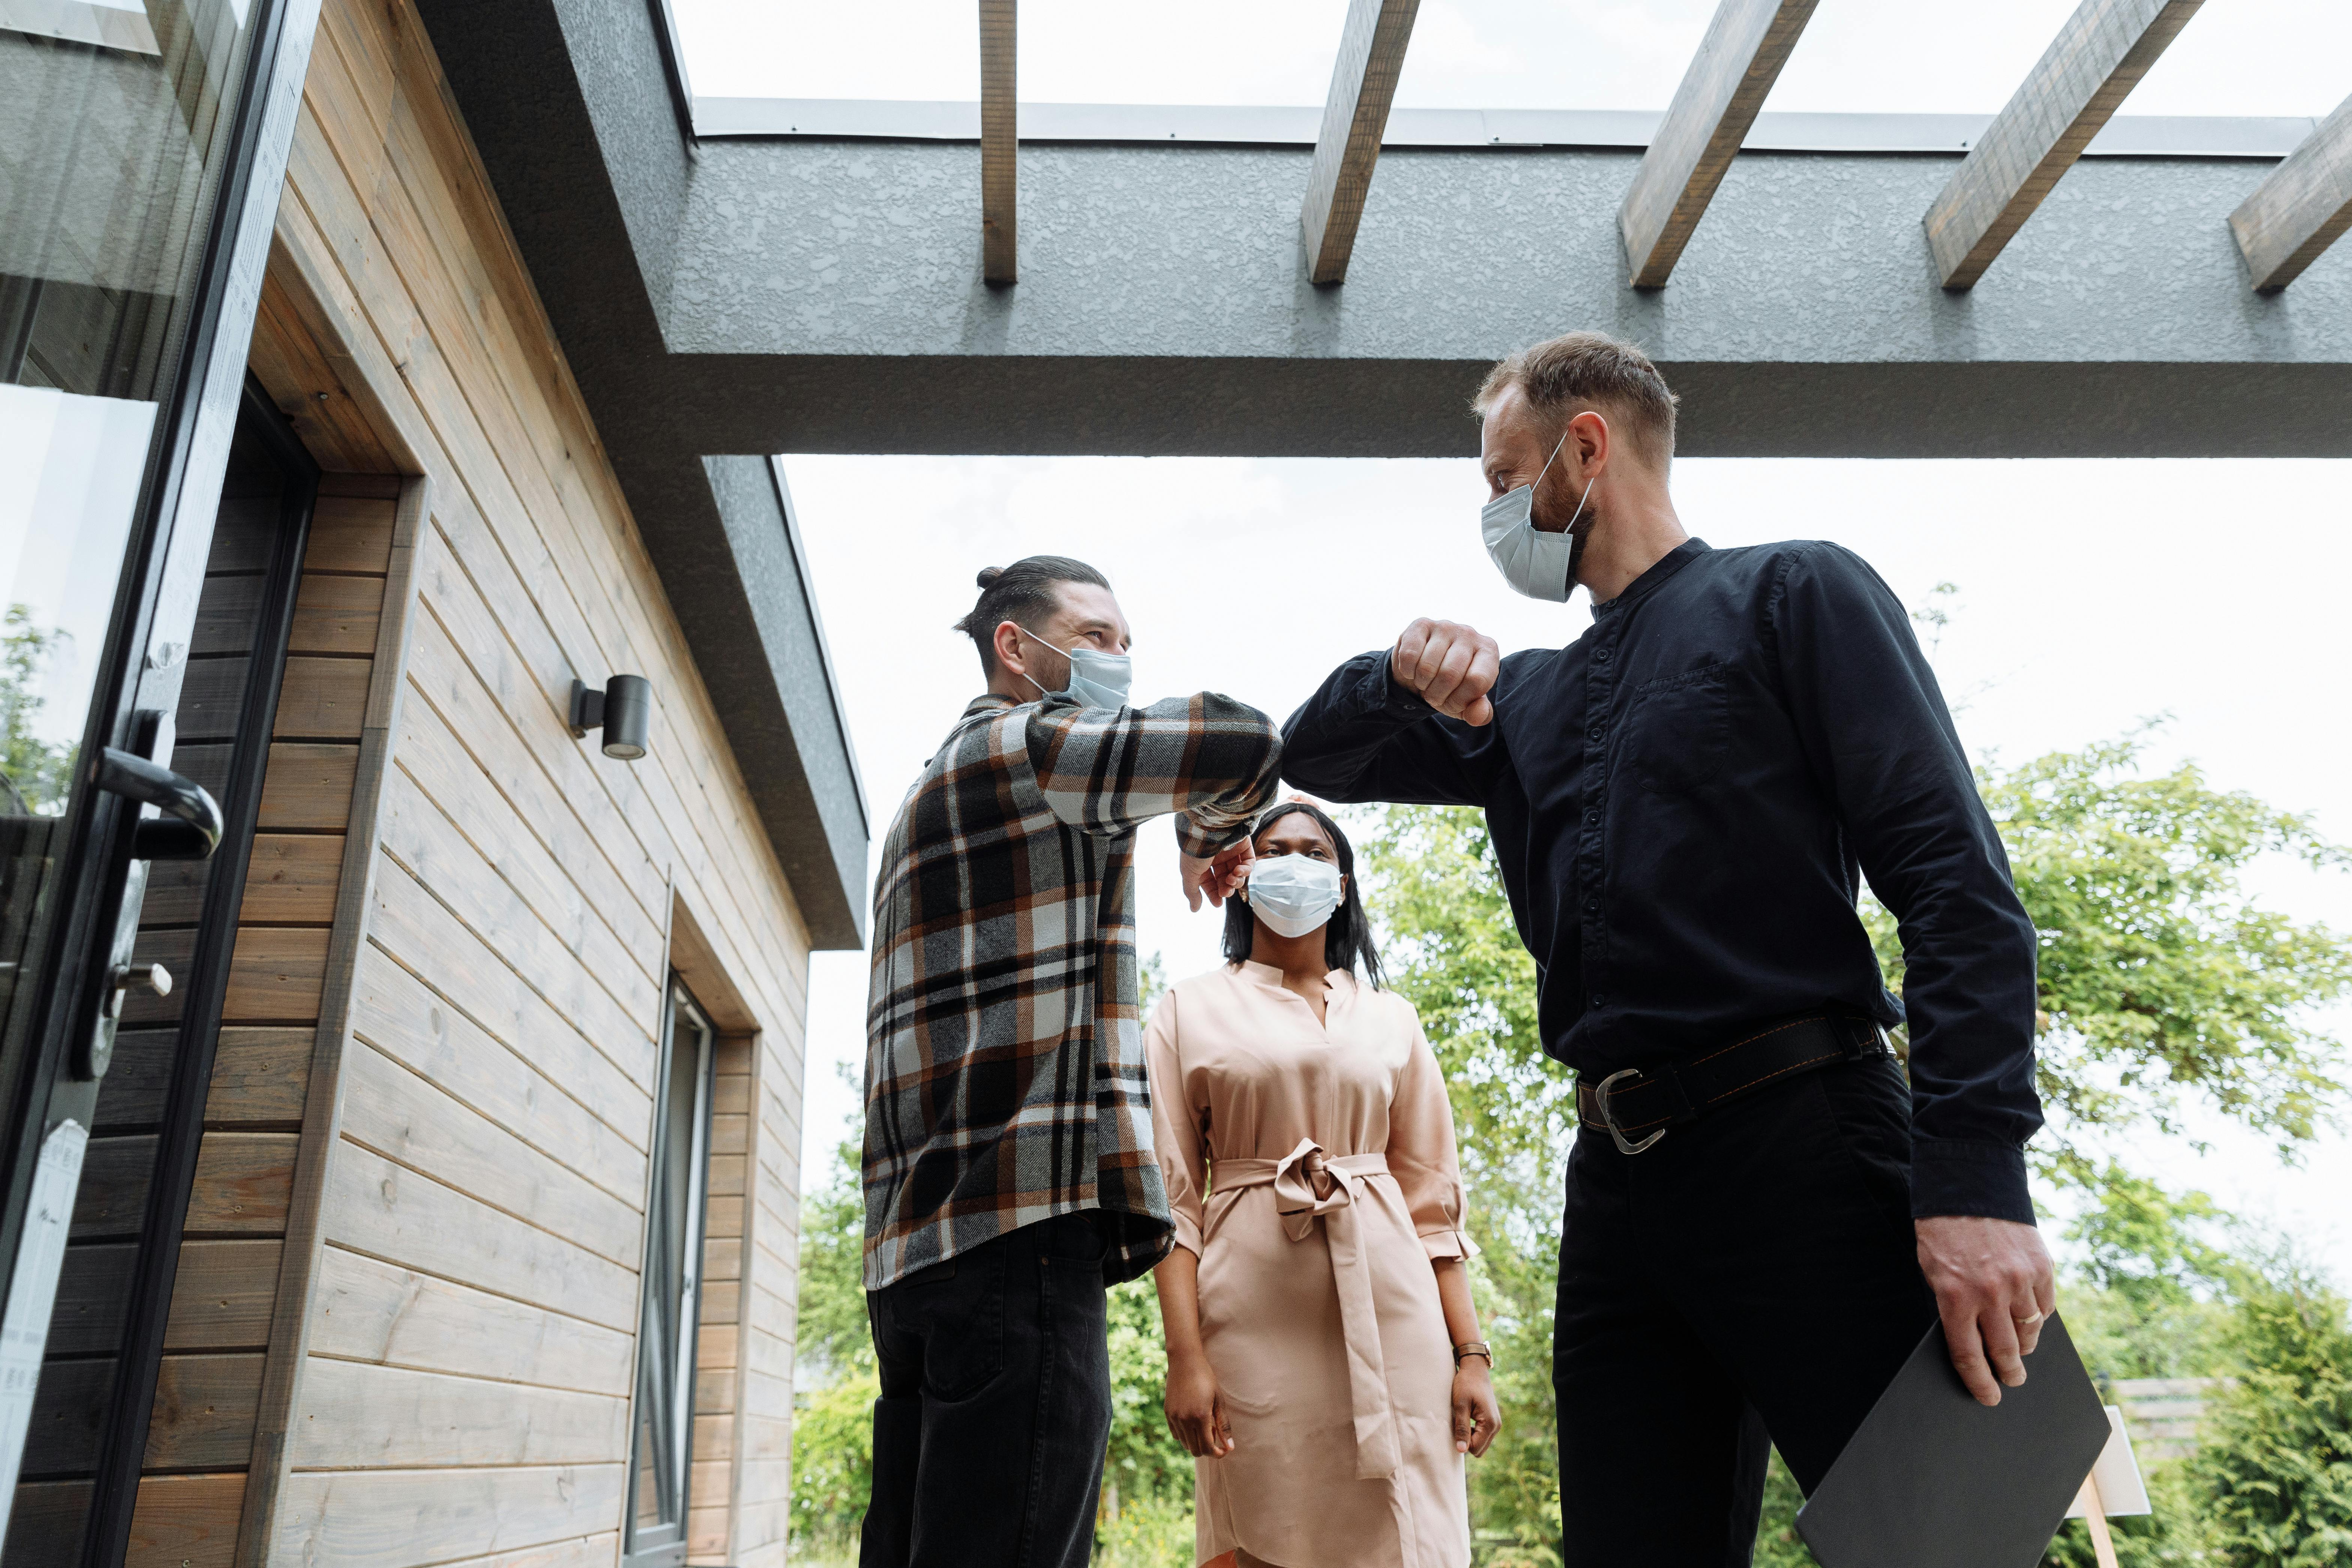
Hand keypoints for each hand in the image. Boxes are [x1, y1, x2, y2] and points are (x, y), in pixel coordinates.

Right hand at [1164, 1355, 1233, 1457]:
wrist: (1184, 1361)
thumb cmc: (1206, 1378)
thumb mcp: (1219, 1401)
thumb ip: (1224, 1426)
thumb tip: (1229, 1448)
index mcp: (1200, 1416)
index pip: (1207, 1447)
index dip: (1217, 1454)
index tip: (1223, 1451)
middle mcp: (1185, 1419)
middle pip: (1195, 1450)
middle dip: (1207, 1449)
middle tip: (1215, 1435)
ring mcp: (1174, 1417)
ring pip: (1185, 1444)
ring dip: (1196, 1442)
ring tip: (1204, 1426)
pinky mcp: (1167, 1413)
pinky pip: (1176, 1435)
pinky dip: (1186, 1435)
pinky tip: (1193, 1423)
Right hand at [1180, 837, 1254, 911]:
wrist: (1207, 828)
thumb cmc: (1196, 851)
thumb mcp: (1189, 874)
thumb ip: (1192, 891)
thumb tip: (1194, 909)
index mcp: (1202, 861)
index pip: (1210, 881)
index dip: (1214, 893)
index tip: (1218, 903)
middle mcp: (1217, 856)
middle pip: (1225, 879)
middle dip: (1226, 888)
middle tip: (1226, 892)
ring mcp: (1231, 850)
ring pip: (1238, 873)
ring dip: (1236, 881)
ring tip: (1232, 880)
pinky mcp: (1243, 845)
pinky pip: (1248, 862)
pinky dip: (1246, 870)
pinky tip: (1239, 871)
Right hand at [1391, 619, 1501, 726]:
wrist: (1423, 670)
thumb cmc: (1450, 687)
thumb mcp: (1466, 704)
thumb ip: (1478, 712)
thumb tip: (1478, 716)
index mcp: (1488, 651)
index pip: (1477, 681)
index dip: (1459, 700)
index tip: (1453, 702)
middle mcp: (1470, 634)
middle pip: (1450, 674)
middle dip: (1437, 695)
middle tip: (1434, 695)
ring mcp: (1445, 627)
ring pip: (1427, 666)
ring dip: (1422, 684)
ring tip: (1425, 682)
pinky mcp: (1421, 625)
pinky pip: (1409, 655)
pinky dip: (1408, 671)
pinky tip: (1413, 669)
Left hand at [1452, 1358, 1500, 1456]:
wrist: (1475, 1369)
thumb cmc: (1465, 1384)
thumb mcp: (1460, 1405)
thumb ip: (1462, 1428)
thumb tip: (1461, 1450)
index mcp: (1490, 1424)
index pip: (1475, 1448)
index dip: (1462, 1442)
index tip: (1455, 1427)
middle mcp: (1496, 1426)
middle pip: (1480, 1450)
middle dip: (1467, 1442)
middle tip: (1458, 1424)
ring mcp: (1496, 1424)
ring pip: (1481, 1443)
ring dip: (1470, 1437)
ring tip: (1462, 1420)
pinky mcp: (1492, 1421)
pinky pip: (1482, 1436)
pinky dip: (1473, 1432)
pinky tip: (1467, 1419)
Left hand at [1915, 1214, 2057, 1406]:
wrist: (1968, 1185)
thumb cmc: (1943, 1231)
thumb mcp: (1933, 1270)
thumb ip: (1954, 1305)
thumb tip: (1974, 1342)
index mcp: (1955, 1297)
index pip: (1969, 1355)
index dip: (1980, 1383)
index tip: (1990, 1398)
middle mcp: (1990, 1293)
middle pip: (2006, 1351)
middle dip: (2010, 1372)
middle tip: (2014, 1380)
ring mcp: (2019, 1280)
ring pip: (2030, 1331)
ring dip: (2026, 1344)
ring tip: (2021, 1348)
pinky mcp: (2041, 1266)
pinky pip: (2045, 1306)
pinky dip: (2039, 1315)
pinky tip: (2032, 1316)